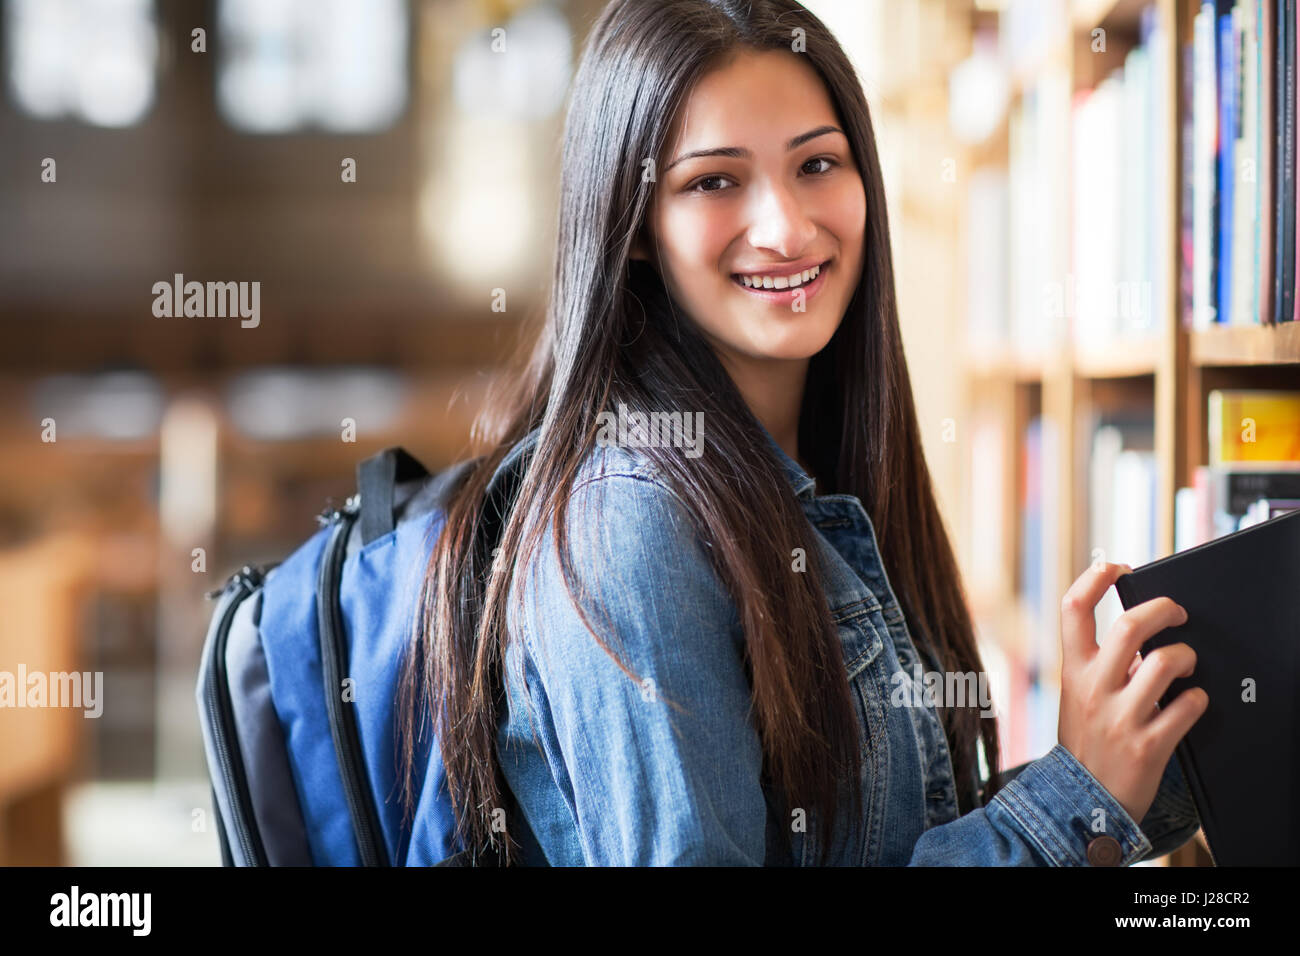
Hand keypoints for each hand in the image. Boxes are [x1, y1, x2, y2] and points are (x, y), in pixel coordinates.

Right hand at [1057, 562, 1208, 823]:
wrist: (1082, 801)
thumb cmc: (1087, 740)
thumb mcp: (1078, 695)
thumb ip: (1102, 664)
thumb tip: (1144, 632)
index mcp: (1072, 671)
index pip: (1073, 608)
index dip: (1095, 577)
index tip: (1116, 567)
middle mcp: (1093, 688)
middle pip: (1129, 625)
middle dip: (1163, 609)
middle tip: (1177, 613)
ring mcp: (1121, 716)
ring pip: (1166, 662)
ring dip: (1186, 657)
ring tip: (1187, 665)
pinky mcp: (1149, 744)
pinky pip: (1188, 706)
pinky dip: (1198, 700)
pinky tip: (1191, 703)